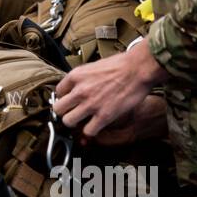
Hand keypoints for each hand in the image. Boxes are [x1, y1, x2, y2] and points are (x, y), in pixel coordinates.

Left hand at [54, 44, 168, 137]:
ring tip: (83, 120)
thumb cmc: (121, 64)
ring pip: (68, 121)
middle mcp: (80, 90)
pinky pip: (88, 131)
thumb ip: (83, 78)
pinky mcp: (104, 116)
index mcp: (76, 76)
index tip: (71, 100)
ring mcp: (91, 104)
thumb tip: (77, 87)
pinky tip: (96, 125)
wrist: (138, 69)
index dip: (65, 97)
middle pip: (58, 109)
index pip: (58, 92)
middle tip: (73, 112)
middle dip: (65, 111)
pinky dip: (91, 130)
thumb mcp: (94, 65)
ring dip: (75, 123)